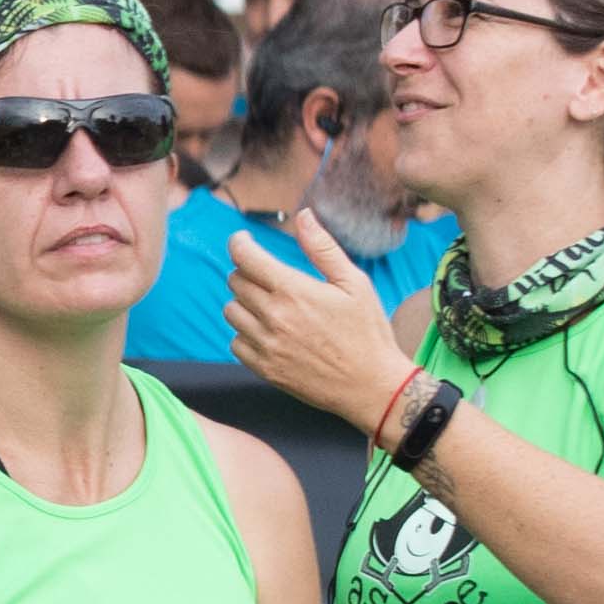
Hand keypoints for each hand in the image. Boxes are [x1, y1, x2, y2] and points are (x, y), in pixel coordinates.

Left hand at [228, 216, 417, 433]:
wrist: (371, 387)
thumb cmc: (368, 332)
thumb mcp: (354, 283)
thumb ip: (322, 248)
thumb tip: (303, 216)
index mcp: (293, 291)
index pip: (244, 257)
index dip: (239, 244)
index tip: (244, 241)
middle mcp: (273, 317)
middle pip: (235, 282)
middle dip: (247, 272)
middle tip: (268, 276)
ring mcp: (266, 345)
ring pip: (231, 311)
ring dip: (244, 303)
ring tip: (271, 305)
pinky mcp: (264, 369)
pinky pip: (236, 343)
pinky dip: (245, 334)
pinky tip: (270, 332)